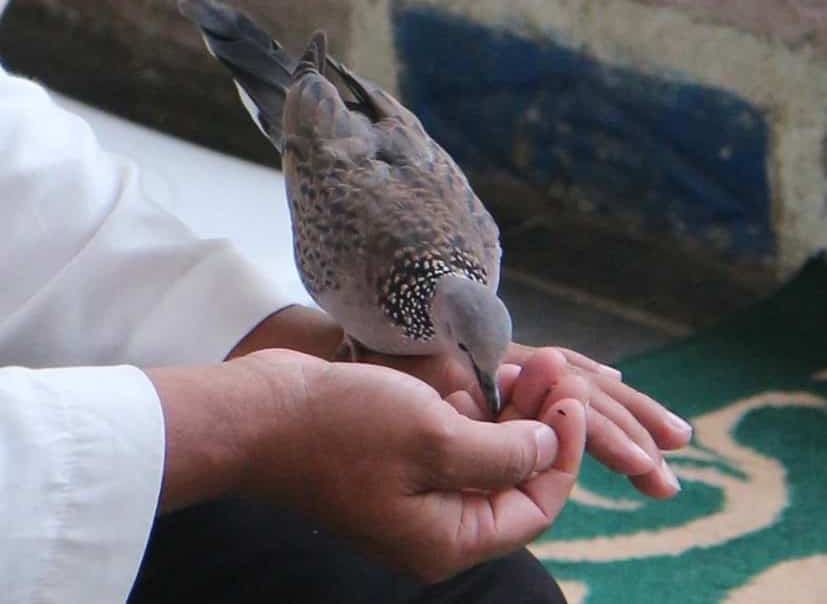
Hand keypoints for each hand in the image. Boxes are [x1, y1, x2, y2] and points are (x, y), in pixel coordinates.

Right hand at [150, 349, 586, 581]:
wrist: (260, 413)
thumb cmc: (344, 428)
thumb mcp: (436, 439)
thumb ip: (504, 453)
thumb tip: (548, 448)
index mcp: (448, 538)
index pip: (535, 505)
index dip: (563, 452)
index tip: (569, 397)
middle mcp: (435, 524)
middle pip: (512, 477)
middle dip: (538, 421)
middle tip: (551, 366)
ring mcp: (413, 492)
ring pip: (484, 453)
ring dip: (508, 409)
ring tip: (522, 361)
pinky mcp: (396, 461)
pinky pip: (452, 439)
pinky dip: (471, 410)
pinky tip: (474, 377)